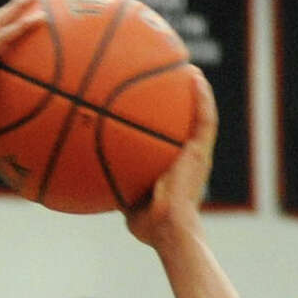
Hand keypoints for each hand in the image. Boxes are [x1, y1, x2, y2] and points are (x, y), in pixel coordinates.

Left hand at [126, 67, 215, 245]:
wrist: (169, 228)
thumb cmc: (149, 225)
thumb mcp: (128, 202)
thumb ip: (117, 188)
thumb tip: (93, 181)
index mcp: (175, 170)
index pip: (172, 142)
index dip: (167, 125)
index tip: (156, 108)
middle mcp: (189, 158)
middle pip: (187, 125)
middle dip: (182, 103)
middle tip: (173, 80)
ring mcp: (197, 154)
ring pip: (201, 116)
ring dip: (197, 92)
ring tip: (188, 69)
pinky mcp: (202, 151)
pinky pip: (204, 119)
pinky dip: (201, 97)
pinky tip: (194, 76)